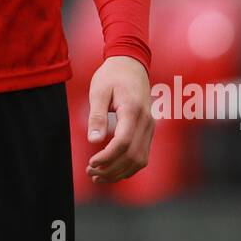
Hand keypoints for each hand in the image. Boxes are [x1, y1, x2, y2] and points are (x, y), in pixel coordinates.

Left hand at [85, 56, 153, 182]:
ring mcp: (150, 127)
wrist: (131, 64)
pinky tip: (111, 170)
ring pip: (140, 160)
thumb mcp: (99, 91)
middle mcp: (146, 122)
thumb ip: (97, 115)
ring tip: (97, 176)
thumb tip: (93, 140)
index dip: (107, 157)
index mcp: (133, 110)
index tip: (91, 163)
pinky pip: (142, 155)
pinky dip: (128, 167)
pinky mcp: (148, 131)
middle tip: (90, 173)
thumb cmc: (112, 76)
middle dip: (111, 170)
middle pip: (133, 156)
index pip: (123, 142)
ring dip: (120, 172)